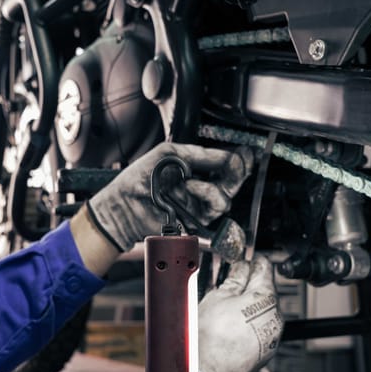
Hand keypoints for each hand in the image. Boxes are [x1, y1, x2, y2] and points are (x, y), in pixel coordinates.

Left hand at [86, 142, 253, 251]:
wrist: (125, 201)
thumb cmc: (140, 178)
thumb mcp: (169, 153)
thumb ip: (197, 154)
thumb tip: (223, 154)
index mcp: (194, 169)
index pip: (224, 164)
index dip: (238, 158)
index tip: (245, 152)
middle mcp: (200, 188)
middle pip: (233, 180)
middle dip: (238, 169)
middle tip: (238, 161)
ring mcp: (199, 204)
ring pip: (227, 195)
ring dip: (213, 185)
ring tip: (191, 181)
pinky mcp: (197, 219)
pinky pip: (215, 207)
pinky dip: (206, 194)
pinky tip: (191, 188)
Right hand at [198, 257, 282, 371]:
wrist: (206, 371)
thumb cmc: (210, 337)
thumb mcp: (218, 297)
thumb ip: (235, 278)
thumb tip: (241, 267)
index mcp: (266, 299)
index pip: (265, 270)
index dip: (255, 262)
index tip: (247, 261)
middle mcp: (275, 318)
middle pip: (265, 293)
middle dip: (250, 287)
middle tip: (229, 285)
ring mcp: (271, 337)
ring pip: (263, 314)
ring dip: (249, 308)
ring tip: (225, 310)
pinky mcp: (264, 353)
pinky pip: (260, 332)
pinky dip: (249, 327)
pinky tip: (230, 328)